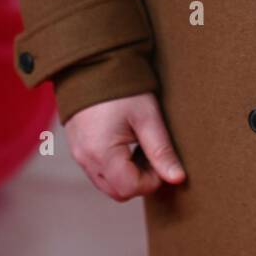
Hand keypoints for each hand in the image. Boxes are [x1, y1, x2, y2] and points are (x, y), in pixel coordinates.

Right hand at [64, 93, 186, 200]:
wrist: (93, 63)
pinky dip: (114, 167)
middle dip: (140, 180)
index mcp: (102, 153)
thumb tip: (177, 178)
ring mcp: (78, 155)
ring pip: (107, 184)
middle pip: (117, 191)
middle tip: (154, 155)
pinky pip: (97, 171)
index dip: (152, 181)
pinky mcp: (77, 148)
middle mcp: (86, 159)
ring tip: (141, 147)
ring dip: (127, 175)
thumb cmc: (122, 88)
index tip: (162, 162)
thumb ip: (161, 150)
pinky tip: (126, 144)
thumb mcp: (147, 117)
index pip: (130, 188)